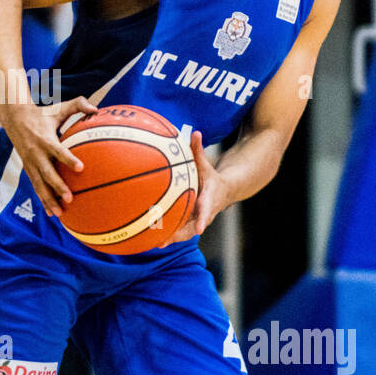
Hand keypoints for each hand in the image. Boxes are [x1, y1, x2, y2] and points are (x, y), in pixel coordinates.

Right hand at [0, 95, 97, 217]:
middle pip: (47, 173)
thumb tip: (97, 109)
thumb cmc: (42, 113)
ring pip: (40, 184)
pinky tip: (52, 213)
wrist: (14, 118)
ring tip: (60, 213)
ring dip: (49, 199)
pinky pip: (36, 187)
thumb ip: (78, 105)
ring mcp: (31, 163)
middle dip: (58, 186)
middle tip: (70, 197)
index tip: (81, 167)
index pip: (58, 150)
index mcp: (46, 139)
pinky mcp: (28, 169)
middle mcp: (36, 153)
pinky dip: (43, 200)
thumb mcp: (59, 107)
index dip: (69, 159)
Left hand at [158, 130, 231, 245]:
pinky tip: (151, 239)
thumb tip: (196, 132)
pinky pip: (180, 231)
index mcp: (210, 198)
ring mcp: (198, 220)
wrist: (224, 192)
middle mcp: (205, 213)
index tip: (201, 229)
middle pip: (194, 227)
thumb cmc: (210, 176)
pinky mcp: (191, 223)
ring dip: (173, 238)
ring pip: (186, 233)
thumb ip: (199, 150)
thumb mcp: (206, 164)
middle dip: (181, 235)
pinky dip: (169, 235)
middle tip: (167, 239)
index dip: (203, 219)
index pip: (207, 210)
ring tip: (157, 243)